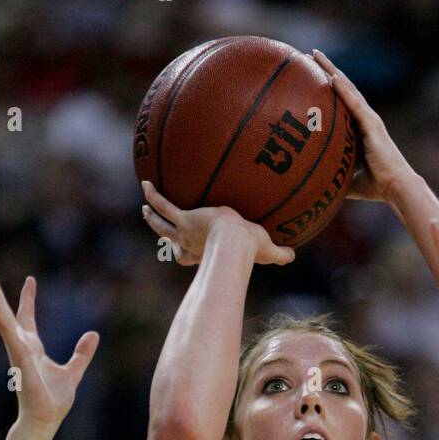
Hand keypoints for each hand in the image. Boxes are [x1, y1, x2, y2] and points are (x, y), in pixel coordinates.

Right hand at [0, 261, 98, 428]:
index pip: (27, 317)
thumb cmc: (53, 401)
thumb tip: (93, 334)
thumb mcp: (74, 372)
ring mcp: (16, 348)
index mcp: (32, 348)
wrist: (45, 420)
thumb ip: (82, 353)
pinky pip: (6, 328)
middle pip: (7, 310)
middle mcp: (20, 344)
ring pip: (2, 314)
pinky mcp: (17, 353)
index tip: (30, 280)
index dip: (27, 299)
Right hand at [140, 181, 294, 265]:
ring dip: (152, 218)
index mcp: (206, 253)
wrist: (235, 242)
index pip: (191, 256)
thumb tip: (293, 255)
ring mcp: (185, 233)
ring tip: (145, 208)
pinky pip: (165, 205)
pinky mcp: (184, 219)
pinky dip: (154, 196)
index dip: (186, 255)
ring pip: (162, 225)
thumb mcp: (267, 250)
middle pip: (172, 243)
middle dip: (164, 237)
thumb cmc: (250, 250)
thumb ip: (279, 254)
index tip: (182, 253)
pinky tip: (146, 183)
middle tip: (157, 229)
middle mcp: (192, 245)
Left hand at [311, 49, 408, 203]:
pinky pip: (355, 104)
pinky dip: (343, 90)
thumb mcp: (349, 179)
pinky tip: (332, 77)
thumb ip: (335, 176)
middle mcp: (365, 118)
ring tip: (315, 56)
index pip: (342, 100)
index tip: (311, 72)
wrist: (396, 187)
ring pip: (348, 88)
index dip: (328, 85)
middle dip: (327, 69)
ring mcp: (369, 119)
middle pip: (343, 87)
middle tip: (310, 54)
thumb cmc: (377, 186)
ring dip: (332, 71)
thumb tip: (316, 185)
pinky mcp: (372, 124)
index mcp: (361, 127)